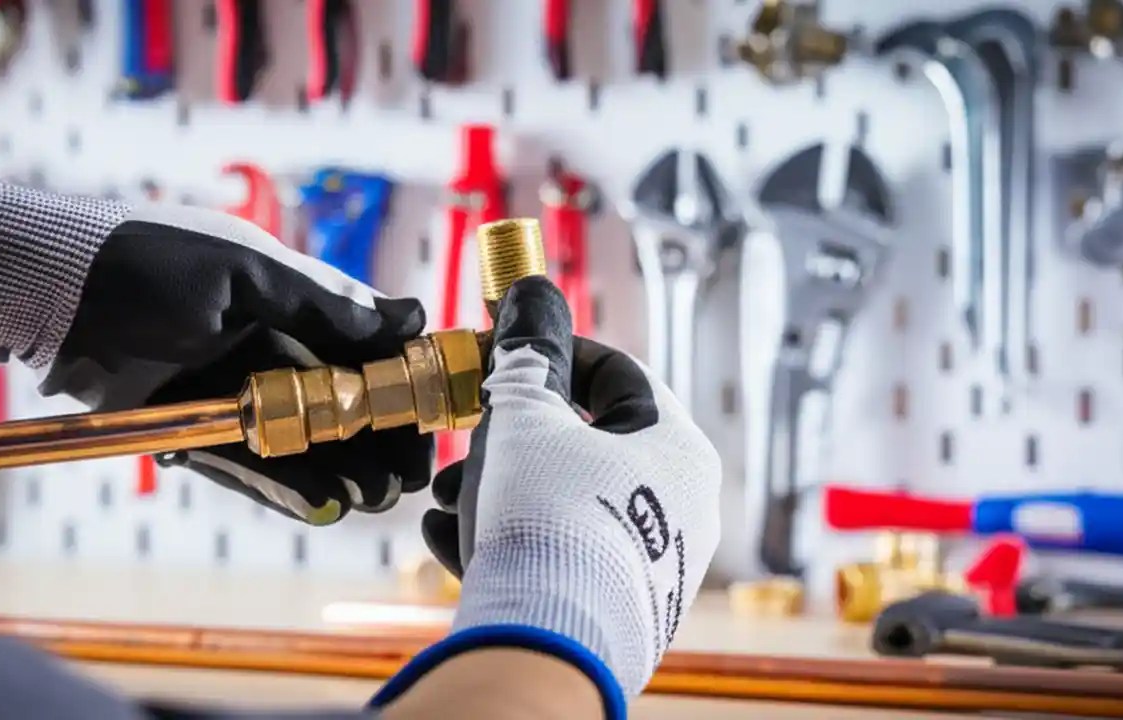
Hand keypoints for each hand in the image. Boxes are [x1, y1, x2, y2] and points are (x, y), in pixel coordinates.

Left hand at [0, 158, 431, 523]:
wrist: (45, 289)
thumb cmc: (146, 260)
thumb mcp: (245, 273)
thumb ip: (326, 303)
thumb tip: (413, 316)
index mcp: (285, 302)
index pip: (360, 346)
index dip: (398, 381)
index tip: (430, 412)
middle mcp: (264, 349)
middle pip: (337, 403)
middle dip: (376, 438)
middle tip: (405, 473)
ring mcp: (230, 393)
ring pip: (301, 440)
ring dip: (341, 468)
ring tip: (376, 496)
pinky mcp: (194, 431)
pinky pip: (251, 466)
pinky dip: (289, 486)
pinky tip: (329, 503)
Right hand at [419, 276, 720, 701]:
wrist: (549, 644)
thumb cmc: (546, 513)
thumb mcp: (526, 414)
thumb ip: (528, 349)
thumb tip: (530, 289)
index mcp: (675, 445)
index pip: (614, 373)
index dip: (550, 353)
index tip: (500, 356)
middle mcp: (680, 503)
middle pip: (583, 443)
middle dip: (508, 437)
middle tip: (462, 439)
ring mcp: (654, 561)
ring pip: (566, 501)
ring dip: (498, 489)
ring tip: (442, 500)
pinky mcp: (622, 609)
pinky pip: (562, 553)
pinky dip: (510, 539)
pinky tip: (450, 542)